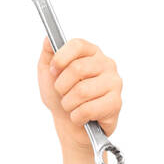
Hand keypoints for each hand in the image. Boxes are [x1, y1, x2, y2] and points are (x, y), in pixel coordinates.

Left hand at [36, 36, 122, 152]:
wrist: (69, 123)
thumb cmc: (60, 96)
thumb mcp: (47, 72)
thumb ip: (48, 53)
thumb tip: (48, 39)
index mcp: (91, 53)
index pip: (77, 45)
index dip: (60, 58)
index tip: (53, 71)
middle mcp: (106, 64)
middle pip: (77, 69)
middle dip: (61, 86)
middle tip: (63, 93)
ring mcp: (114, 83)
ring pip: (81, 91)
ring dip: (68, 104)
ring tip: (72, 106)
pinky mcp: (116, 103)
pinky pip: (88, 109)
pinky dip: (77, 116)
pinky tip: (81, 116)